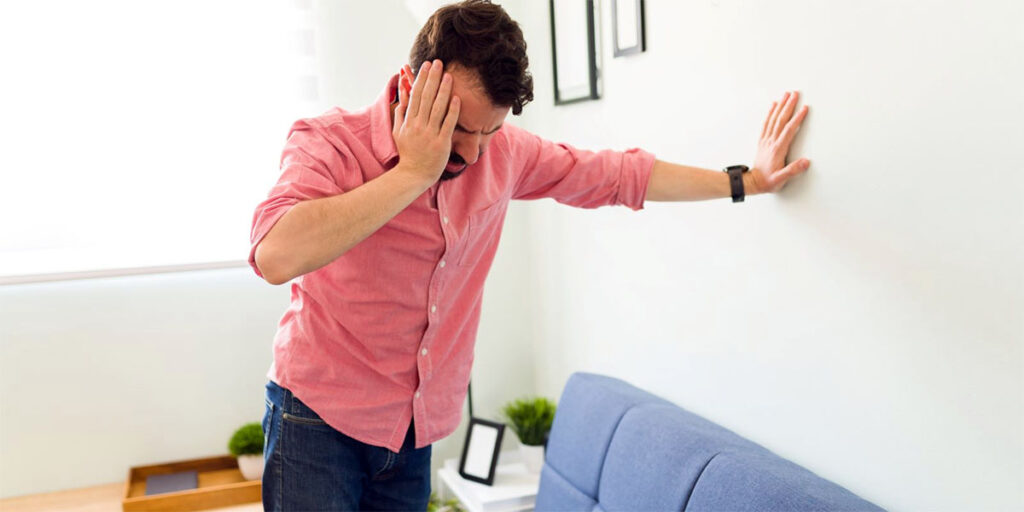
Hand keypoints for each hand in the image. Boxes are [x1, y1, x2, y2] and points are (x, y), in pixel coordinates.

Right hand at [392, 59, 460, 183]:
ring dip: (443, 90)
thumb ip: (400, 113)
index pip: (415, 95)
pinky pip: (447, 124)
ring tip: (448, 75)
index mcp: (408, 121)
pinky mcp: (441, 143)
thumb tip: (402, 95)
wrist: (413, 174)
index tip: (427, 66)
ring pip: (437, 108)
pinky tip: (456, 98)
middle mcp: (418, 125)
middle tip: (439, 63)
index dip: (421, 79)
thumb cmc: (408, 153)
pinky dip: (452, 110)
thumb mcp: (398, 132)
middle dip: (432, 78)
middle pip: (426, 97)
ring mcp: (430, 134)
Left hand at [750, 90, 809, 193]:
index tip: (804, 108)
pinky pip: (766, 123)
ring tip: (786, 95)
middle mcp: (771, 142)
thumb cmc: (768, 181)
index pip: (789, 130)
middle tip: (795, 94)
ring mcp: (766, 140)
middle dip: (788, 105)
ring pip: (773, 119)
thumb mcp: (781, 179)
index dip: (797, 118)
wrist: (753, 182)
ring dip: (780, 106)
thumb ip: (793, 170)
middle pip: (781, 120)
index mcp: (778, 149)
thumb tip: (806, 162)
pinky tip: (773, 105)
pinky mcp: (762, 141)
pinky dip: (770, 113)